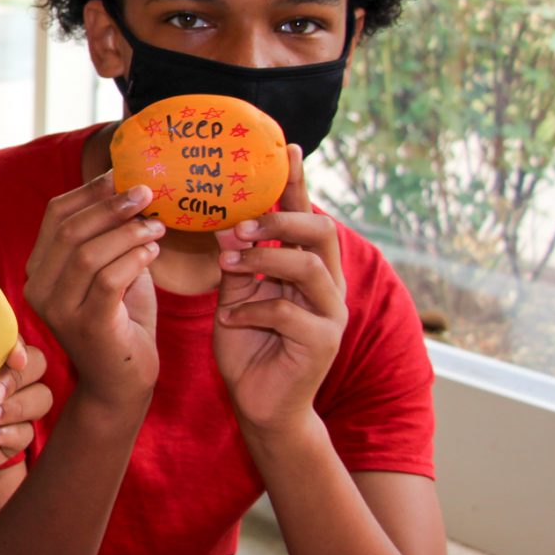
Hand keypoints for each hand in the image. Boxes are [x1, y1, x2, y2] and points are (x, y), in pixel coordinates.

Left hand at [0, 293, 51, 490]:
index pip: (10, 338)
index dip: (19, 343)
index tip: (12, 355)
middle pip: (36, 366)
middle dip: (19, 378)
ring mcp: (0, 412)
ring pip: (40, 399)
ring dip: (17, 407)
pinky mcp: (1, 444)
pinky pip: (26, 436)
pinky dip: (8, 434)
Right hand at [24, 172, 162, 413]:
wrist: (122, 382)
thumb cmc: (121, 321)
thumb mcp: (111, 270)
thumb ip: (112, 237)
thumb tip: (132, 187)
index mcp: (40, 268)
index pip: (55, 215)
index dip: (89, 191)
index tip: (123, 174)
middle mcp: (39, 288)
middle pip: (70, 230)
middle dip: (111, 205)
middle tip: (147, 193)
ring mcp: (58, 309)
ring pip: (87, 253)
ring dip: (128, 232)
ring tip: (158, 226)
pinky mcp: (85, 326)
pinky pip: (108, 280)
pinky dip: (134, 259)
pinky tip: (154, 251)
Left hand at [213, 145, 347, 434]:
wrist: (261, 406)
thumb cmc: (249, 347)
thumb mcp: (236, 297)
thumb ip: (237, 264)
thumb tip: (224, 224)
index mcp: (309, 269)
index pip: (306, 217)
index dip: (297, 185)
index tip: (287, 149)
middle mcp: (328, 286)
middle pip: (321, 232)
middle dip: (280, 219)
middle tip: (240, 222)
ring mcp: (330, 314)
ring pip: (308, 267)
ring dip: (261, 260)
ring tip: (226, 264)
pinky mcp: (322, 343)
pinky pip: (289, 312)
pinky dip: (253, 309)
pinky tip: (230, 319)